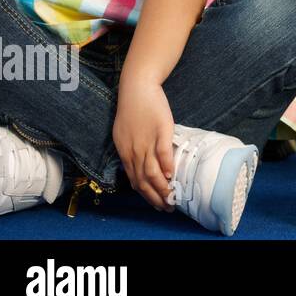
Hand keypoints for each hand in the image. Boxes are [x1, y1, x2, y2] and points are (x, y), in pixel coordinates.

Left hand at [113, 80, 175, 212]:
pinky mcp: (161, 131)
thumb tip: (139, 164)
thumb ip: (131, 150)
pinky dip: (167, 166)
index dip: (145, 195)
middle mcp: (134, 151)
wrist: (137, 88)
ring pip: (152, 172)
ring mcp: (147, 142)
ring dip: (162, 188)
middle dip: (154, 198)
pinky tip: (172, 174)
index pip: (135, 180)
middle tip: (165, 207)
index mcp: (125, 153)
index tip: (155, 203)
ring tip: (171, 197)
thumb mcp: (124, 134)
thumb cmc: (132, 109)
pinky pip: (163, 154)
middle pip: (143, 181)